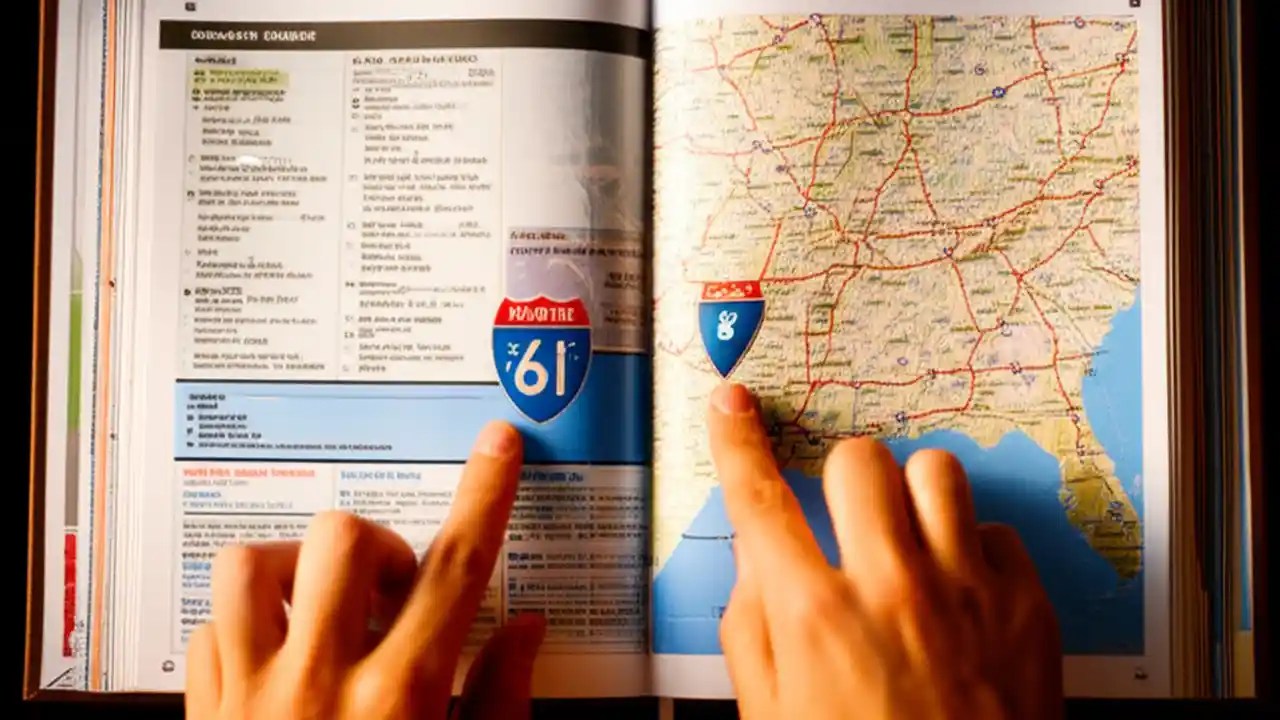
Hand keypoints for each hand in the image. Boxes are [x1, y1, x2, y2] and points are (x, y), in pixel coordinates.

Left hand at [185, 421, 544, 719]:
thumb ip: (499, 700)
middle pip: (343, 540)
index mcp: (399, 701)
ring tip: (317, 600)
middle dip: (375, 545)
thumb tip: (525, 633)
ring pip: (250, 566)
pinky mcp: (204, 715)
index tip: (496, 447)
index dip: (484, 495)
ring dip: (292, 568)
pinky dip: (245, 627)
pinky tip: (276, 650)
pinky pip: (209, 629)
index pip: (455, 571)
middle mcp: (320, 685)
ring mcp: (252, 697)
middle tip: (387, 588)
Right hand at [709, 383, 1062, 719]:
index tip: (733, 404)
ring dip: (913, 498)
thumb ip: (751, 631)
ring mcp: (966, 594)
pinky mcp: (1029, 608)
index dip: (737, 441)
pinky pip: (997, 531)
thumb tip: (756, 563)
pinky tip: (962, 589)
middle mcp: (890, 589)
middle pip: (859, 461)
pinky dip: (975, 549)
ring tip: (909, 539)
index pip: (759, 499)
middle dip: (844, 479)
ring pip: (937, 471)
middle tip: (847, 516)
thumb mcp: (773, 717)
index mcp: (814, 618)